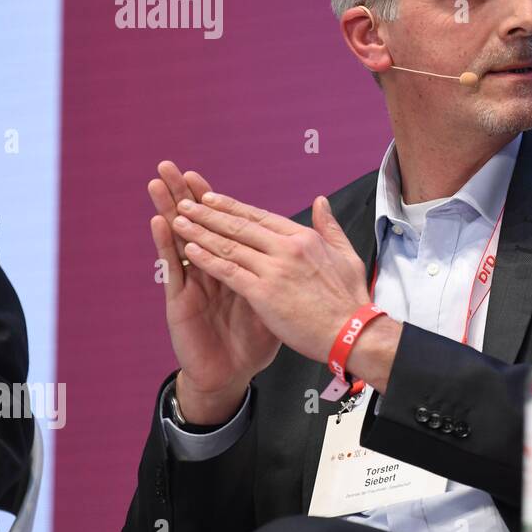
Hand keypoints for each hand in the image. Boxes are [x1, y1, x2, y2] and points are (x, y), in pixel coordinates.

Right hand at [148, 163, 278, 419]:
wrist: (234, 373)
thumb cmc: (252, 339)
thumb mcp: (275, 300)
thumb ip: (281, 271)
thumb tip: (297, 246)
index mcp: (232, 267)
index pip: (220, 228)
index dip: (211, 203)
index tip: (200, 176)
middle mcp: (208, 270)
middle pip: (194, 227)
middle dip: (183, 197)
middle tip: (170, 166)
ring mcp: (193, 283)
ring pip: (179, 240)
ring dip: (167, 211)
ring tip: (158, 184)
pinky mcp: (181, 300)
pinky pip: (174, 268)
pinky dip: (166, 245)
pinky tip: (160, 223)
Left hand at [169, 190, 370, 363]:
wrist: (352, 332)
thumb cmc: (350, 299)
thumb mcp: (346, 254)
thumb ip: (329, 227)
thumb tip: (321, 202)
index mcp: (305, 237)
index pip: (261, 217)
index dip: (233, 207)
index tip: (212, 198)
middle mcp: (287, 247)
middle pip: (240, 225)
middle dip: (209, 213)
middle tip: (185, 202)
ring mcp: (275, 269)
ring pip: (230, 244)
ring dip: (200, 232)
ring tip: (179, 220)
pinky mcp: (264, 292)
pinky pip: (229, 270)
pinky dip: (207, 259)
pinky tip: (189, 251)